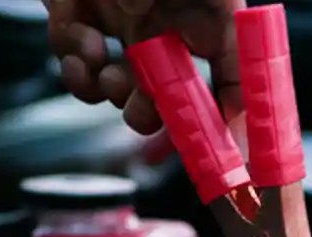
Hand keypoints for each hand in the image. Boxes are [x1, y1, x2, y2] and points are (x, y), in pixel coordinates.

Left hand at [45, 0, 245, 135]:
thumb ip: (174, 5)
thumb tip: (148, 20)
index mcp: (210, 16)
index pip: (235, 77)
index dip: (232, 117)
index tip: (221, 148)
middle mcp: (171, 28)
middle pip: (174, 96)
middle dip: (156, 114)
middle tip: (140, 113)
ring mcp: (126, 29)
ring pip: (123, 90)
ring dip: (111, 92)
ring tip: (100, 67)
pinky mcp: (84, 24)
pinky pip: (81, 67)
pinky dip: (76, 66)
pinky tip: (79, 42)